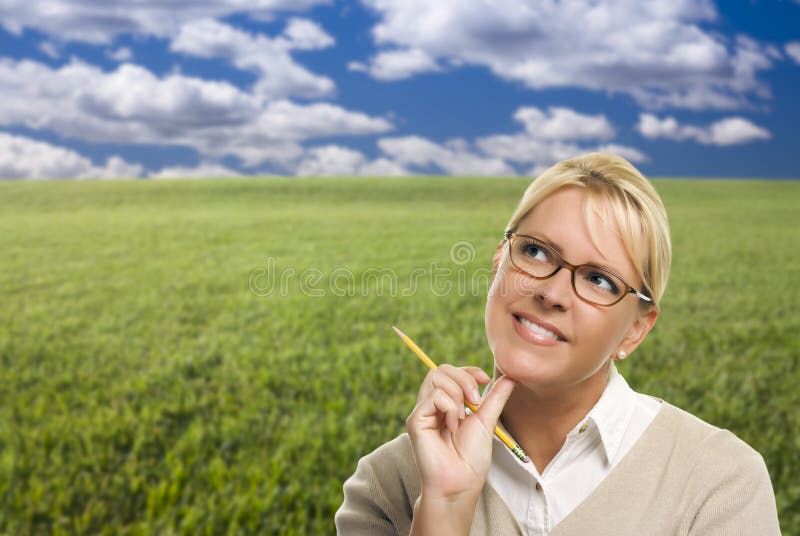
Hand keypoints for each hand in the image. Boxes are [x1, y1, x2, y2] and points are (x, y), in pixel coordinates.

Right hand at [406, 364, 516, 500]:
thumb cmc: (471, 458)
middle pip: (441, 369)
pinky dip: (450, 408)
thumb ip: (495, 397)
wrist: (461, 482)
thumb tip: (511, 377)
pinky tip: (452, 427)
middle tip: (476, 401)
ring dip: (457, 393)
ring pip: (436, 377)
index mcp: (446, 403)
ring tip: (462, 418)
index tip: (485, 380)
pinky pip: (434, 396)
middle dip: (464, 378)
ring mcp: (422, 411)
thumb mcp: (487, 420)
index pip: (450, 371)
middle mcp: (431, 404)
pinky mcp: (416, 420)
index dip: (468, 370)